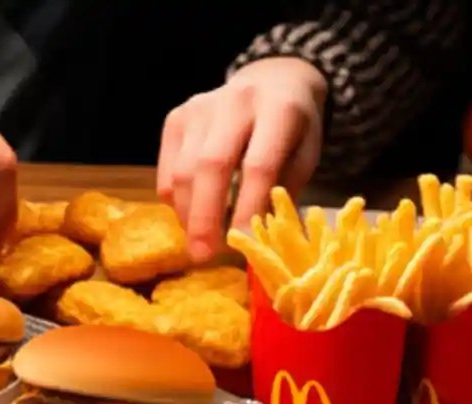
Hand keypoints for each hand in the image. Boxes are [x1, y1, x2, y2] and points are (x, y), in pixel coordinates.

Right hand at [157, 57, 325, 262]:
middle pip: (211, 165)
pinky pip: (167, 169)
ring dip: (188, 214)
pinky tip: (190, 215)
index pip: (258, 165)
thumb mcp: (304, 156)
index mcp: (278, 109)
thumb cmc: (293, 129)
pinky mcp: (176, 117)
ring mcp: (200, 107)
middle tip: (203, 255)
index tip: (241, 243)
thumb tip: (256, 240)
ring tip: (199, 243)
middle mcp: (236, 102)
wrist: (273, 80)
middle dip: (205, 216)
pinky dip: (175, 200)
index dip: (247, 207)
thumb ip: (281, 192)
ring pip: (183, 170)